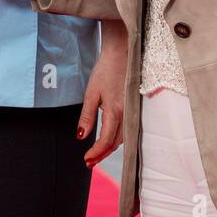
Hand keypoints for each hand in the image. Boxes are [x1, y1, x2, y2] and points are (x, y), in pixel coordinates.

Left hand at [80, 28, 125, 167]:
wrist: (122, 54)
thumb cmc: (105, 71)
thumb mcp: (91, 93)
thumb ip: (87, 116)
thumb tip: (80, 137)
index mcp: (115, 111)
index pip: (106, 140)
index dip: (96, 153)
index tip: (86, 159)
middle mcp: (127, 114)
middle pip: (115, 143)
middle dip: (102, 154)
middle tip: (89, 161)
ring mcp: (133, 111)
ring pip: (123, 138)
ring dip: (110, 148)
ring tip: (96, 153)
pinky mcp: (135, 108)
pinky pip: (128, 129)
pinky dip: (118, 138)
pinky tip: (110, 140)